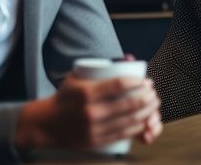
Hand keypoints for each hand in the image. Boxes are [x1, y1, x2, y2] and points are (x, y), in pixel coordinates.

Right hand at [15, 75, 160, 150]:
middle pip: (129, 103)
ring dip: (147, 112)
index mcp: (86, 93)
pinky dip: (138, 127)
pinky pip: (122, 134)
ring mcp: (94, 128)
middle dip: (147, 97)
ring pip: (129, 119)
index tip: (147, 81)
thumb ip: (100, 67)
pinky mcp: (95, 141)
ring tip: (153, 105)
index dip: (138, 82)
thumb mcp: (77, 77)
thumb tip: (128, 58)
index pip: (119, 85)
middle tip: (153, 93)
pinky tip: (145, 121)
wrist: (47, 123)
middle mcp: (91, 111)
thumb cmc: (65, 97)